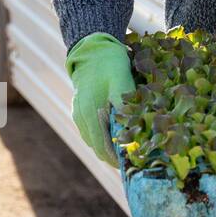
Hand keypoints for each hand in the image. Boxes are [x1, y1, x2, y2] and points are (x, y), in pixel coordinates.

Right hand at [66, 32, 135, 166]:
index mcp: (90, 113)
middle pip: (98, 148)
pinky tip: (119, 136)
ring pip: (95, 141)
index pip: (102, 148)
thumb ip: (124, 102)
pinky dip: (104, 138)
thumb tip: (129, 126)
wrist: (92, 51)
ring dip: (109, 148)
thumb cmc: (110, 64)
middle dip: (115, 157)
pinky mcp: (81, 111)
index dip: (117, 160)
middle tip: (135, 161)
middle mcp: (82, 118)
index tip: (133, 165)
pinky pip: (93, 132)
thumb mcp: (122, 79)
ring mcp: (79, 115)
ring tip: (130, 151)